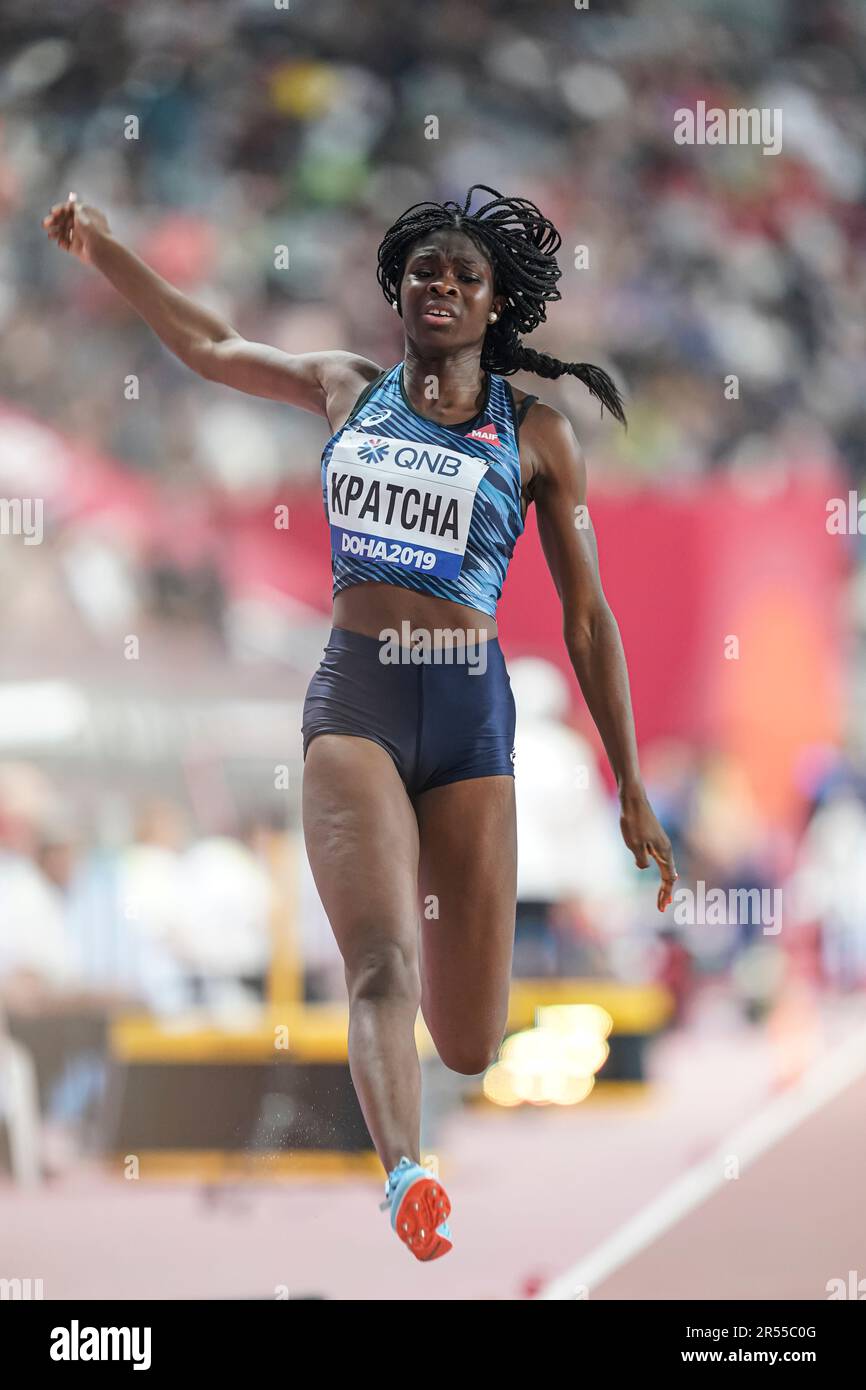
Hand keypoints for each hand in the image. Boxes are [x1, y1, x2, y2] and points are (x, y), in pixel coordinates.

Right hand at [41, 191, 109, 264]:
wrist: (98, 248)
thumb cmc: (91, 227)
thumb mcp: (81, 210)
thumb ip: (74, 205)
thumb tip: (71, 197)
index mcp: (86, 214)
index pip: (71, 210)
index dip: (60, 210)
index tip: (52, 212)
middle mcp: (83, 225)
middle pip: (65, 221)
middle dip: (55, 221)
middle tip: (45, 224)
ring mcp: (80, 236)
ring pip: (64, 232)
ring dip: (55, 232)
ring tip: (50, 235)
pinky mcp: (78, 248)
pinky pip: (67, 244)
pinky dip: (62, 242)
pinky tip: (59, 241)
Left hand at [619, 785, 677, 911]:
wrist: (632, 798)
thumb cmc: (633, 821)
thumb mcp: (635, 844)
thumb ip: (642, 860)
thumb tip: (644, 867)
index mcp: (664, 852)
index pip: (668, 879)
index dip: (665, 893)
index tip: (661, 907)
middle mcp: (665, 848)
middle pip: (669, 875)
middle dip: (666, 891)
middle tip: (662, 907)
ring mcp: (660, 842)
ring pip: (666, 867)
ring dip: (664, 882)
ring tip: (663, 896)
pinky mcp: (653, 837)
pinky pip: (661, 859)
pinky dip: (662, 870)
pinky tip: (663, 871)